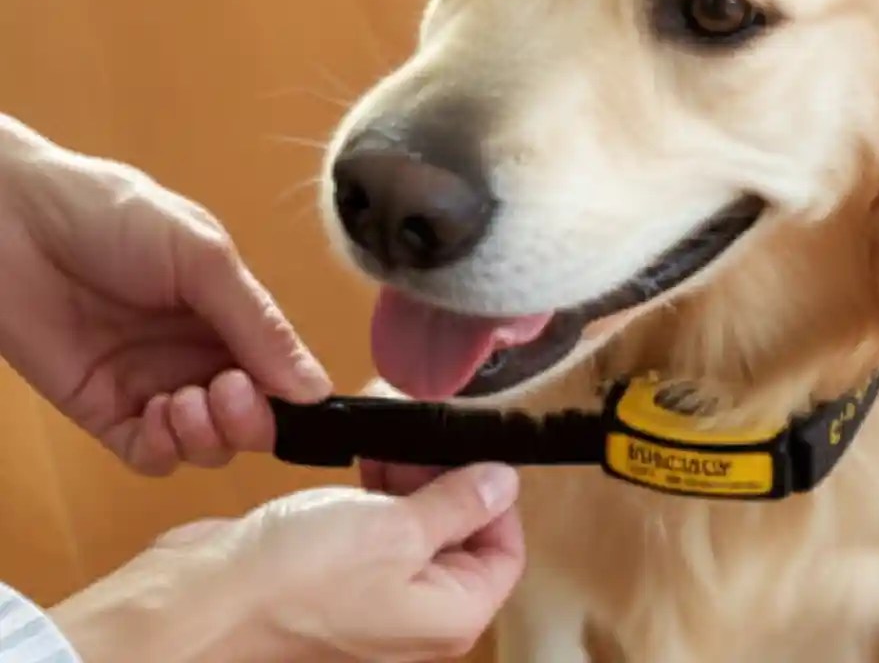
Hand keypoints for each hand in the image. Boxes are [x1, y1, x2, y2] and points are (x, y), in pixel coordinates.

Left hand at [0, 115, 330, 472]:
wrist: (9, 218)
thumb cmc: (110, 215)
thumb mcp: (203, 256)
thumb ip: (258, 325)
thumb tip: (316, 389)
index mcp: (232, 317)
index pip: (281, 377)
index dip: (292, 399)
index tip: (290, 398)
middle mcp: (199, 358)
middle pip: (251, 422)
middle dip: (251, 421)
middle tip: (228, 394)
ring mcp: (152, 387)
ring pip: (207, 446)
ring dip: (209, 436)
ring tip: (185, 400)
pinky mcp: (103, 412)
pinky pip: (151, 456)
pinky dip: (166, 449)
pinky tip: (157, 415)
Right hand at [51, 464, 524, 662]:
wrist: (199, 602)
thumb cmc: (293, 582)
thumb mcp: (396, 529)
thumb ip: (458, 504)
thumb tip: (502, 482)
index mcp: (449, 615)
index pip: (506, 552)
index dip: (495, 497)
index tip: (470, 450)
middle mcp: (415, 613)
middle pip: (461, 536)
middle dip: (446, 479)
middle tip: (422, 437)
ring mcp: (372, 596)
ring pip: (414, 526)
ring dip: (408, 478)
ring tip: (386, 443)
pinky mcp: (333, 575)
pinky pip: (371, 527)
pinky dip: (373, 492)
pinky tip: (359, 462)